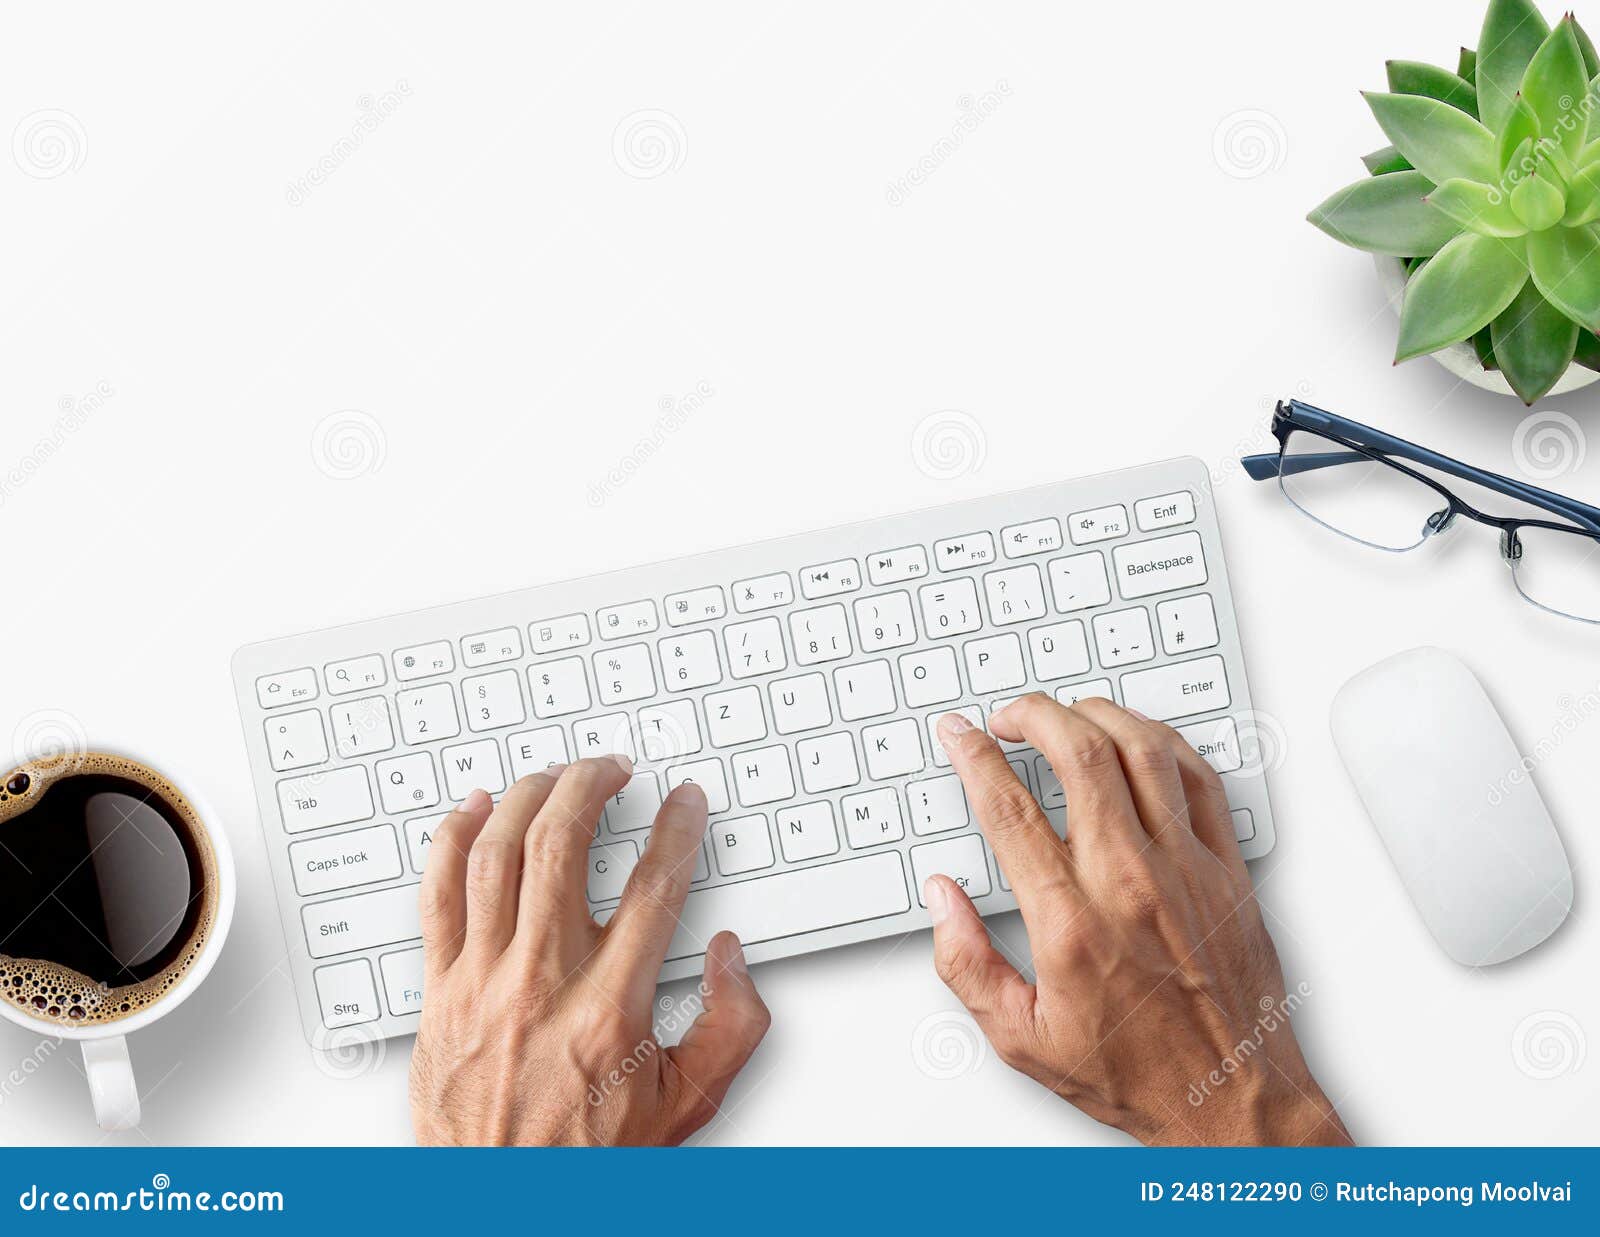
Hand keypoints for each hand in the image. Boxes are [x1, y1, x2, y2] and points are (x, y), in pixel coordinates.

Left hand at [408, 759, 770, 1145]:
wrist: (501, 1203)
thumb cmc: (586, 1159)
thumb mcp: (686, 1103)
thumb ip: (731, 1027)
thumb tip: (731, 959)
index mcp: (608, 1007)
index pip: (653, 888)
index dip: (676, 830)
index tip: (684, 803)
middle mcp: (542, 981)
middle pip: (562, 845)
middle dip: (592, 785)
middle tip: (613, 770)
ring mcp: (481, 980)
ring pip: (496, 853)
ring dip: (529, 798)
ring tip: (556, 777)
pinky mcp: (438, 989)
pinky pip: (436, 894)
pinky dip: (453, 839)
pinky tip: (475, 810)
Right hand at [930, 696, 1348, 1146]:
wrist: (1233, 1101)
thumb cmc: (1138, 1074)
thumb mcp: (1021, 1039)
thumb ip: (966, 963)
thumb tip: (941, 898)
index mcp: (1071, 923)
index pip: (1010, 810)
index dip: (975, 758)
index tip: (961, 736)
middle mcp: (1130, 884)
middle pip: (1079, 754)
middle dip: (1034, 714)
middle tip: (1010, 716)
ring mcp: (1186, 869)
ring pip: (1142, 749)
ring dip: (1096, 714)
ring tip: (1068, 716)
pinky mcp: (1227, 870)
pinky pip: (1198, 777)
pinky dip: (1162, 741)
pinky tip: (1137, 740)